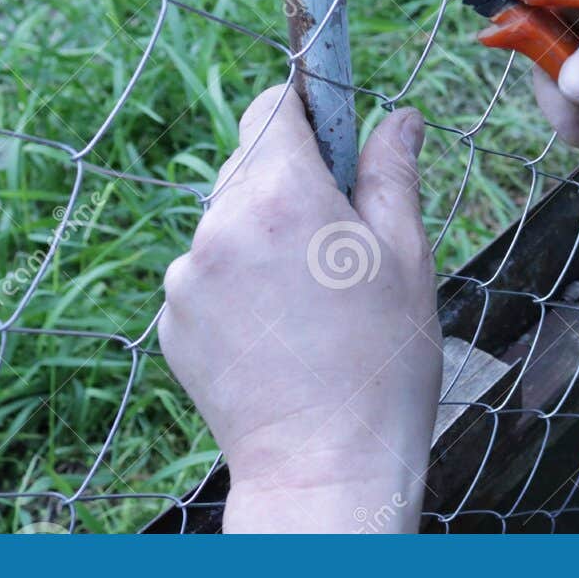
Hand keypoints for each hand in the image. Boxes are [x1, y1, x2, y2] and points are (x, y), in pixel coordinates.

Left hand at [160, 84, 440, 532]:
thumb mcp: (407, 256)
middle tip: (340, 245)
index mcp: (280, 195)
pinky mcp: (171, 323)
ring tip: (311, 304)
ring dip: (262, 240)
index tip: (333, 138)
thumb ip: (392, 173)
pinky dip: (238, 288)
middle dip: (291, 187)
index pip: (272, 107)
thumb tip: (400, 118)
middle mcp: (218, 225)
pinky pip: (207, 277)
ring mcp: (185, 277)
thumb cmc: (382, 363)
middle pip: (249, 168)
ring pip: (227, 225)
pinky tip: (280, 334)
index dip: (306, 113)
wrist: (325, 470)